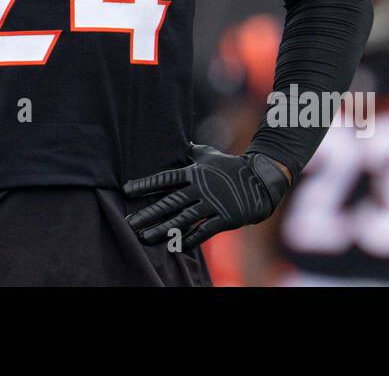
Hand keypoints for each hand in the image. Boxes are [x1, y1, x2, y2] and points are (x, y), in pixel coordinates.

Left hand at [123, 144, 289, 249]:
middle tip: (130, 222)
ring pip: (183, 219)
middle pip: (170, 202)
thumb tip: (180, 141)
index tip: (127, 191)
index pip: (165, 179)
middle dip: (149, 213)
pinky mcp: (225, 218)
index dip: (146, 184)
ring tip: (145, 238)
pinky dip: (189, 239)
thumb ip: (192, 151)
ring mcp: (212, 204)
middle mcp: (200, 189)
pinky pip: (203, 231)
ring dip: (163, 230)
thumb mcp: (210, 155)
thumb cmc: (231, 166)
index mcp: (194, 173)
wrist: (261, 180)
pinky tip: (176, 247)